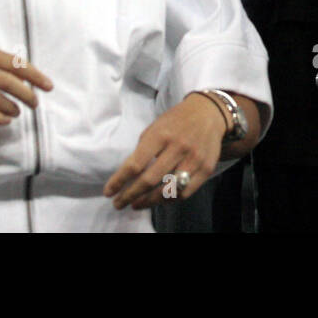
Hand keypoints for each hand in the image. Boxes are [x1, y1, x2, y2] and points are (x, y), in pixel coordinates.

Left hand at [104, 93, 225, 208]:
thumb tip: (129, 176)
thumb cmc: (176, 120)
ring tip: (137, 204)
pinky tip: (158, 199)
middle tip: (119, 203)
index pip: (136, 164)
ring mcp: (194, 160)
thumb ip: (143, 150)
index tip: (108, 192)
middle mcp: (178, 148)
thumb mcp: (155, 127)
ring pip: (168, 190)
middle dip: (130, 195)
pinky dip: (169, 200)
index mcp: (161, 135)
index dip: (119, 181)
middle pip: (150, 180)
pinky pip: (185, 193)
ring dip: (148, 202)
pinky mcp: (206, 169)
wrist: (209, 113)